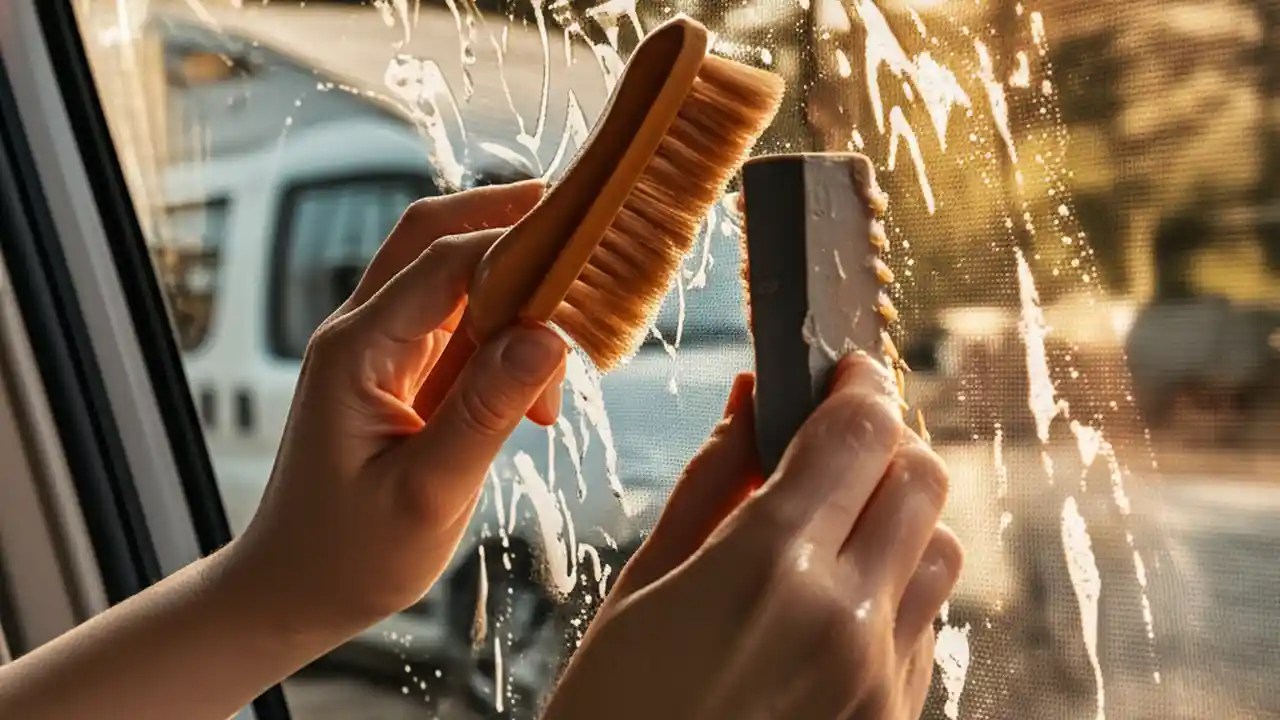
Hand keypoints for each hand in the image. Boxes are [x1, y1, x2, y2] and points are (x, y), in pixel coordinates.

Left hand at [226, 180, 568, 638]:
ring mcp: (379, 352)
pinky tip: (540, 385)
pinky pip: (457, 327)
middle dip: (502, 220)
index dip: (514, 245)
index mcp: (356, 351)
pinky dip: (504, 333)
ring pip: (450, 278)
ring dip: (511, 285)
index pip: (443, 263)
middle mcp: (362, 334)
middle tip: (577, 222)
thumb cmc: (347, 555)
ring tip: (573, 322)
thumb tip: (548, 335)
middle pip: (432, 237)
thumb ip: (486, 410)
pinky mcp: (399, 375)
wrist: (294, 591)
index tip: (583, 250)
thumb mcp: (428, 492)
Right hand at [543, 354, 963, 719]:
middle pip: (922, 476)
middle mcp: (844, 616)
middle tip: (837, 442)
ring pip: (941, 546)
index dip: (858, 384)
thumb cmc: (613, 709)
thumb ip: (712, 484)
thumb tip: (751, 401)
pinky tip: (836, 595)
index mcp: (768, 566)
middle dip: (886, 440)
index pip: (861, 432)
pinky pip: (926, 618)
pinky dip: (898, 582)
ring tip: (838, 522)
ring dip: (901, 512)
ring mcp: (880, 675)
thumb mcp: (642, 585)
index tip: (843, 371)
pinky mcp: (894, 717)